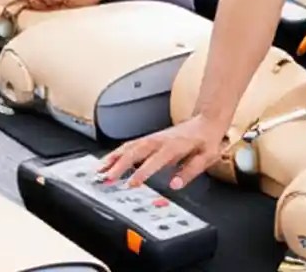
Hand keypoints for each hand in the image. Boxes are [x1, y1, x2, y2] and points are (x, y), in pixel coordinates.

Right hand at [97, 114, 226, 190]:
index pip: (155, 160)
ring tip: (99, 170)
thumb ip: (190, 171)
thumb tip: (175, 184)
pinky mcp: (149, 138)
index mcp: (174, 145)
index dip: (143, 172)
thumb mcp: (206, 157)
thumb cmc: (206, 140)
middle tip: (107, 178)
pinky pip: (130, 145)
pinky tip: (107, 162)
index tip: (131, 183)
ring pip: (129, 146)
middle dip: (119, 165)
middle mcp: (160, 140)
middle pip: (135, 151)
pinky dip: (116, 153)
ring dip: (113, 158)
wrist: (205, 121)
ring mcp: (153, 138)